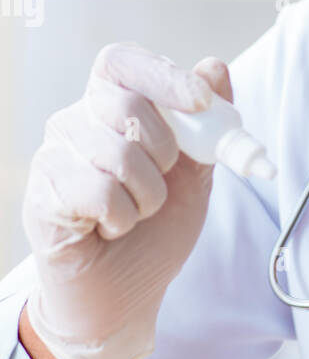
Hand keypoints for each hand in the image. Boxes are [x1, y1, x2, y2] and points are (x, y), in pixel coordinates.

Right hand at [22, 43, 232, 358]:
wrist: (125, 296)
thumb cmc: (155, 231)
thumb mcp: (195, 176)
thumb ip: (207, 126)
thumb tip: (215, 68)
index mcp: (110, 106)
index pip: (122, 62)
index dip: (163, 75)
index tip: (203, 103)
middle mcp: (75, 122)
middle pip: (126, 105)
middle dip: (166, 152)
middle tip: (162, 184)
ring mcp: (53, 157)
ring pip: (117, 153)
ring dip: (147, 196)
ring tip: (136, 213)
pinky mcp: (43, 196)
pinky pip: (98, 193)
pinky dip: (123, 218)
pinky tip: (111, 229)